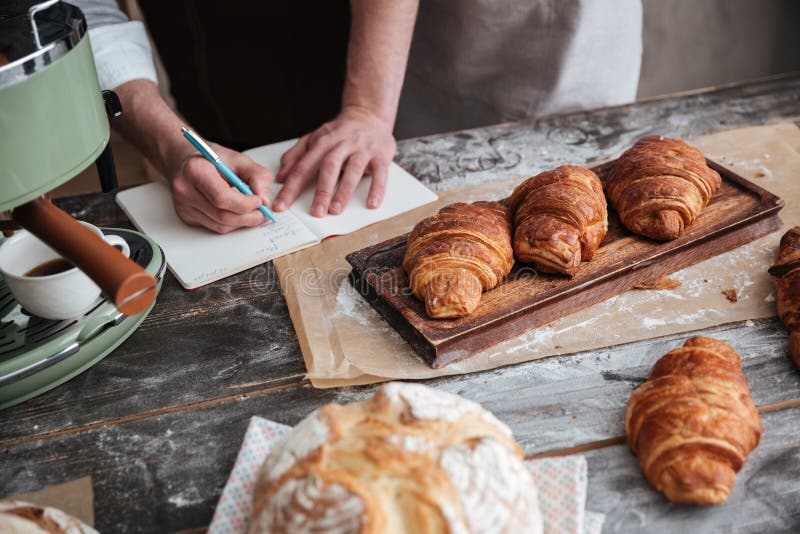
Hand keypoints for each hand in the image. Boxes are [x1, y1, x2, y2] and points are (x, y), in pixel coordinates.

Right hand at [169, 143, 273, 233]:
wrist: (188, 160)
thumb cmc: (214, 159)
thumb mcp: (240, 160)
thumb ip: (258, 177)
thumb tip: (265, 200)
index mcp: (195, 171)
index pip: (222, 198)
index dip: (245, 203)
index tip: (260, 201)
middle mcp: (185, 190)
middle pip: (222, 215)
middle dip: (247, 217)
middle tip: (262, 213)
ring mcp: (184, 206)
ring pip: (220, 226)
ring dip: (241, 223)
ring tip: (253, 213)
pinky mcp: (187, 216)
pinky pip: (215, 227)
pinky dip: (231, 224)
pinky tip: (237, 213)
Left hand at [273, 106, 395, 216]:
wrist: (368, 115)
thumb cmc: (339, 133)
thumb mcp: (314, 139)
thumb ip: (296, 156)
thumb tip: (280, 177)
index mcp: (321, 142)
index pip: (303, 167)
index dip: (291, 187)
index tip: (281, 206)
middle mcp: (341, 144)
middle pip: (328, 167)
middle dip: (321, 191)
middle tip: (316, 212)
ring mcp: (362, 149)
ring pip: (352, 170)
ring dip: (344, 191)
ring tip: (336, 211)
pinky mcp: (381, 154)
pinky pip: (380, 173)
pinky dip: (376, 189)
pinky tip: (372, 204)